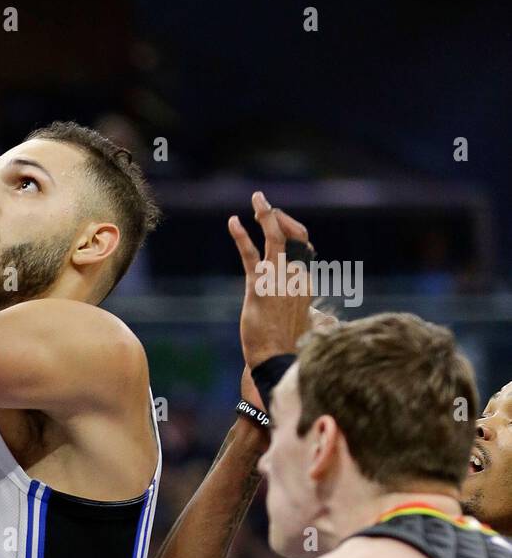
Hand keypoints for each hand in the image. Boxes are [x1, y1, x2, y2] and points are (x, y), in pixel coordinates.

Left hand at [231, 191, 313, 369]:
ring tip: (257, 199)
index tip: (279, 224)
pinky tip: (233, 221)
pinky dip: (242, 236)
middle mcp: (296, 276)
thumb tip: (325, 320)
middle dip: (281, 218)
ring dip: (267, 215)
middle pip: (297, 235)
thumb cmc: (289, 345)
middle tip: (265, 207)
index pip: (303, 246)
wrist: (276, 358)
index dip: (292, 231)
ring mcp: (279, 279)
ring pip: (277, 238)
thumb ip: (315, 315)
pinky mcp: (259, 286)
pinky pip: (251, 254)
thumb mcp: (304, 324)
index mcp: (305, 281)